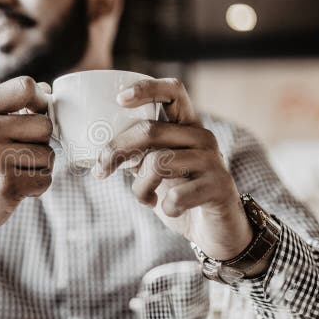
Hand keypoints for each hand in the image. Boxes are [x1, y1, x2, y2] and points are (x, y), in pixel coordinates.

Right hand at [0, 76, 53, 254]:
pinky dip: (36, 187)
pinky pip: (45, 179)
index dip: (40, 100)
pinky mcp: (6, 185)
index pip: (25, 86)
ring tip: (12, 173)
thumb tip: (46, 89)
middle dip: (39, 143)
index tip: (35, 114)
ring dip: (38, 168)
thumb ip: (8, 107)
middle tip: (17, 156)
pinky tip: (14, 189)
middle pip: (44, 125)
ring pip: (48, 154)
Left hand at [93, 78, 251, 259]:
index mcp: (187, 126)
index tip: (119, 99)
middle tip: (100, 171)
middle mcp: (202, 137)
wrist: (215, 229)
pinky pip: (175, 195)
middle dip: (116, 150)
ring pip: (157, 164)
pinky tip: (169, 208)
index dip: (145, 89)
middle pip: (150, 130)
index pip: (173, 91)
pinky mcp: (219, 187)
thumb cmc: (181, 193)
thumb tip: (99, 148)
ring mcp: (213, 161)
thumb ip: (137, 153)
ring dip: (140, 188)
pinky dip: (164, 206)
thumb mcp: (157, 169)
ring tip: (145, 198)